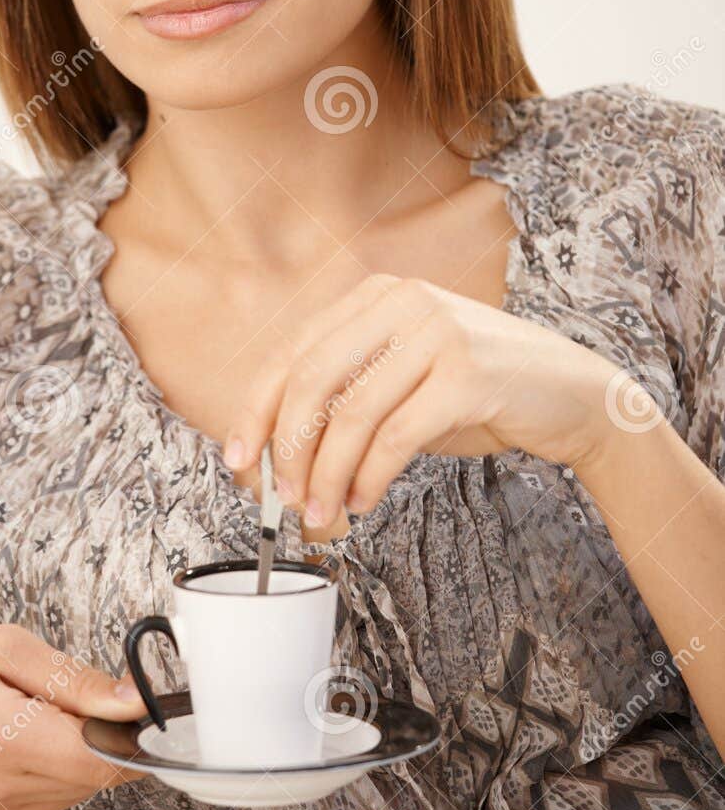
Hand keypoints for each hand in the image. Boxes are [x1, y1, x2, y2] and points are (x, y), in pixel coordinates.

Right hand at [0, 624, 149, 809]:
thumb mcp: (3, 648)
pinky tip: (8, 745)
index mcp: (1, 744)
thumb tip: (132, 703)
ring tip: (19, 719)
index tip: (133, 705)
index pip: (107, 761)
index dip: (132, 733)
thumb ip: (75, 680)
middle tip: (53, 697)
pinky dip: (45, 774)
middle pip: (95, 776)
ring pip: (76, 792)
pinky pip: (49, 804)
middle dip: (94, 734)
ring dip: (68, 755)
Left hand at [223, 273, 626, 528]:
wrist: (573, 395)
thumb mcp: (402, 380)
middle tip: (281, 498)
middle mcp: (401, 301)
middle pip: (312, 380)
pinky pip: (396, 436)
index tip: (237, 458)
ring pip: (352, 414)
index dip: (256, 409)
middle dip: (288, 448)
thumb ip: (347, 399)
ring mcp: (437, 331)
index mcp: (374, 295)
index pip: (292, 352)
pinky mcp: (469, 373)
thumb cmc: (477, 393)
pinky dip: (369, 478)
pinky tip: (362, 499)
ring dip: (326, 475)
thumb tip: (276, 456)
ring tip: (321, 514)